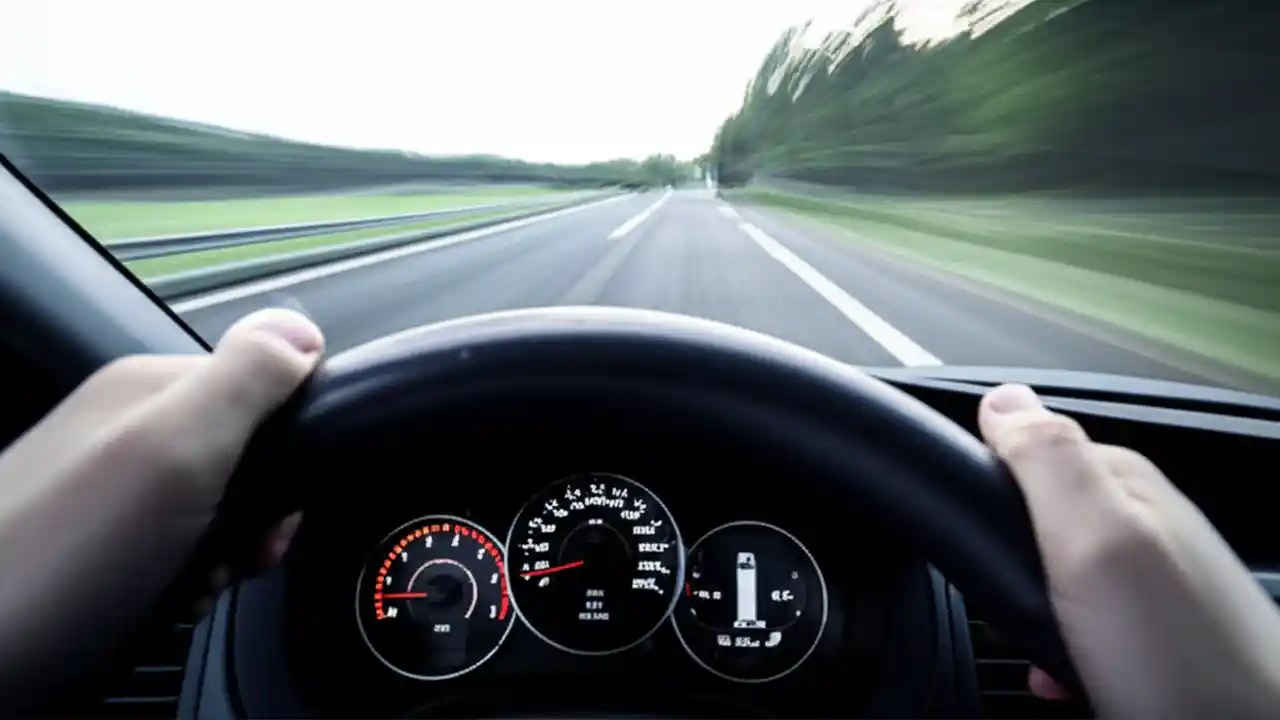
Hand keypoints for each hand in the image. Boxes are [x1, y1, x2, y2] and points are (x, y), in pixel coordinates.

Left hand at [0, 309, 322, 707]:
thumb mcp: (171, 453)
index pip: (266, 388)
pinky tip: (171, 599)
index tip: (277, 500)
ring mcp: (118, 497)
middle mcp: (131, 435)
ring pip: (220, 514)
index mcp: (149, 392)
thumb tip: (301, 329)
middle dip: (260, 514)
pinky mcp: (110, 552)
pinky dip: (192, 583)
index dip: (289, 448)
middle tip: (236, 550)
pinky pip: (184, 555)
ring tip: (195, 582)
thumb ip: (243, 383)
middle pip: (249, 459)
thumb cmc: (55, 564)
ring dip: (227, 556)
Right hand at [978, 384, 1279, 718]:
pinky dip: (1054, 651)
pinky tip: (1064, 672)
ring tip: (1043, 639)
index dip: (988, 487)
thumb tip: (1002, 397)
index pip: (1026, 448)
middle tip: (1019, 597)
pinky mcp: (1145, 639)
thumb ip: (1048, 461)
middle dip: (1005, 560)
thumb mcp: (1097, 541)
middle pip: (1031, 519)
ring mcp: (1145, 586)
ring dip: (1028, 612)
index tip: (984, 532)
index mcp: (1124, 487)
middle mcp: (1139, 528)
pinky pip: (1072, 627)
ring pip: (1047, 579)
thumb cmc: (1178, 660)